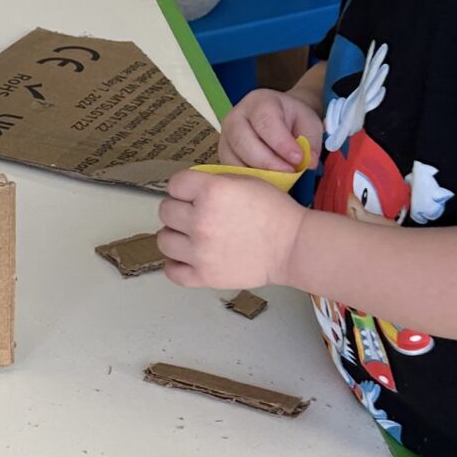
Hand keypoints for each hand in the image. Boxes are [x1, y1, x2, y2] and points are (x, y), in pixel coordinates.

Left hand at [159, 170, 306, 292]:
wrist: (292, 246)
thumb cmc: (274, 213)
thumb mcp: (245, 180)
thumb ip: (213, 181)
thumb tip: (188, 189)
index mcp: (212, 191)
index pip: (175, 184)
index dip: (182, 188)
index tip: (190, 194)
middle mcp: (201, 220)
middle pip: (165, 211)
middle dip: (178, 210)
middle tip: (194, 215)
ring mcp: (200, 250)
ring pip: (163, 239)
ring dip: (175, 236)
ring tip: (190, 236)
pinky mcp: (204, 275)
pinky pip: (171, 271)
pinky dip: (176, 264)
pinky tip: (187, 257)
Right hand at [216, 85, 322, 173]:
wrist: (280, 118)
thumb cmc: (294, 120)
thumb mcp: (310, 123)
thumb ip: (311, 141)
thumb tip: (308, 164)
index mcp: (259, 102)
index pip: (265, 123)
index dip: (281, 144)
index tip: (298, 159)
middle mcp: (235, 117)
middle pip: (244, 142)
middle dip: (268, 162)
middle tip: (290, 173)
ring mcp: (225, 136)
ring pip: (234, 160)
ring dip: (257, 174)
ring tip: (280, 180)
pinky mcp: (223, 154)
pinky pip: (231, 171)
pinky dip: (248, 179)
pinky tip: (266, 182)